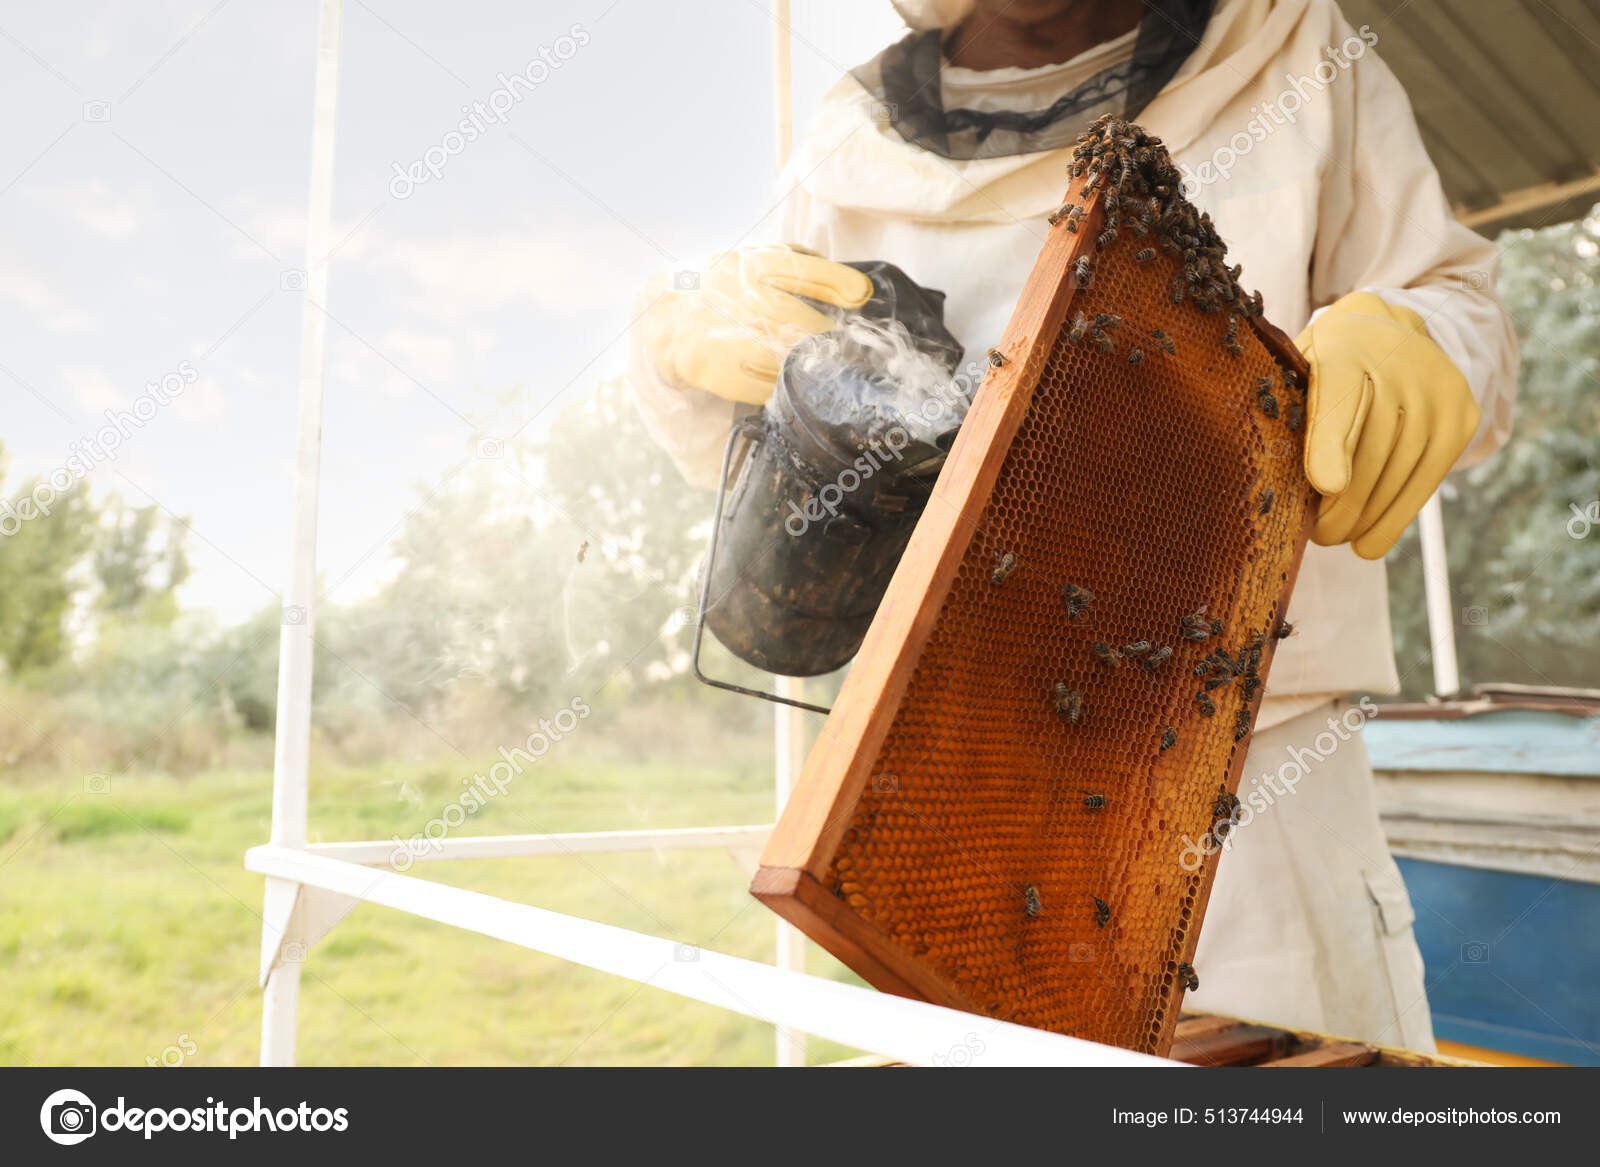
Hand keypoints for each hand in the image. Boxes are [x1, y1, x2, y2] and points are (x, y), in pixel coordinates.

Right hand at [640, 244, 872, 404]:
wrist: (663, 317)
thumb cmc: (721, 289)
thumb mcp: (751, 261)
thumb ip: (797, 265)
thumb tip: (855, 287)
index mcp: (750, 263)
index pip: (801, 268)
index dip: (838, 282)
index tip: (861, 295)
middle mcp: (735, 294)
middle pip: (798, 320)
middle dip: (828, 337)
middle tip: (845, 348)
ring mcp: (720, 332)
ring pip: (781, 356)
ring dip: (808, 366)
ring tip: (821, 369)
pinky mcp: (708, 366)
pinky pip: (760, 386)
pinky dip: (780, 387)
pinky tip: (788, 385)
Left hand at [1297, 292, 1479, 558]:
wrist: (1386, 333)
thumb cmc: (1325, 368)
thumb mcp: (1297, 376)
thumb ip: (1293, 419)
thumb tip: (1292, 487)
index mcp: (1343, 349)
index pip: (1340, 397)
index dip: (1332, 443)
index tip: (1325, 486)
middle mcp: (1399, 364)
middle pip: (1370, 450)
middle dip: (1341, 506)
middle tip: (1319, 536)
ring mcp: (1438, 389)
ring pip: (1400, 470)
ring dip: (1367, 517)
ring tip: (1340, 539)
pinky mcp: (1462, 414)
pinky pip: (1429, 476)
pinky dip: (1397, 515)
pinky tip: (1371, 542)